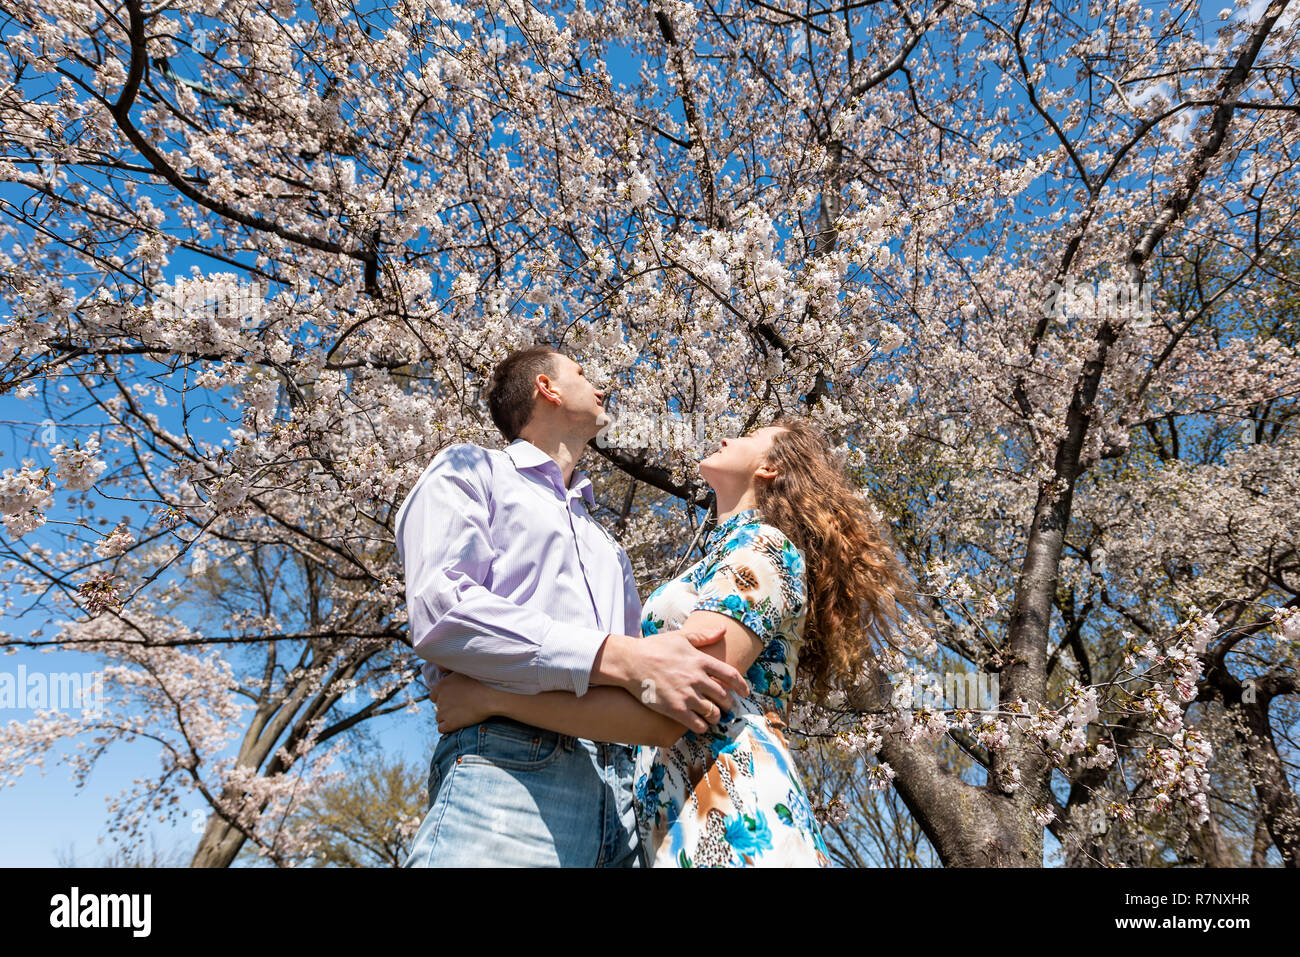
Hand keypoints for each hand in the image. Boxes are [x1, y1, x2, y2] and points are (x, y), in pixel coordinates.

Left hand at [430, 672, 496, 734]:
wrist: (492, 696)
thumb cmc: (482, 681)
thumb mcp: (464, 669)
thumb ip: (449, 668)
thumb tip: (438, 666)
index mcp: (442, 685)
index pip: (433, 695)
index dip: (443, 698)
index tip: (454, 699)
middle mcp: (440, 698)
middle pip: (438, 707)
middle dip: (447, 707)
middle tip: (461, 706)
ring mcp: (444, 711)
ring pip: (439, 718)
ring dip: (447, 718)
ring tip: (461, 716)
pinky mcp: (450, 723)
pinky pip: (442, 729)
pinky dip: (448, 728)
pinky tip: (458, 725)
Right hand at [626, 627, 749, 732]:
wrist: (631, 662)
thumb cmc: (654, 648)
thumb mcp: (680, 637)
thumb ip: (703, 636)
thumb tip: (723, 629)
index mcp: (700, 660)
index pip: (730, 675)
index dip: (741, 686)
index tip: (745, 693)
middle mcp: (697, 678)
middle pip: (724, 696)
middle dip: (728, 704)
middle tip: (726, 707)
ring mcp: (687, 695)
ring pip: (713, 712)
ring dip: (716, 717)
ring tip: (714, 717)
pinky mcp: (675, 709)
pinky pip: (698, 724)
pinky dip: (703, 727)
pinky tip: (701, 725)